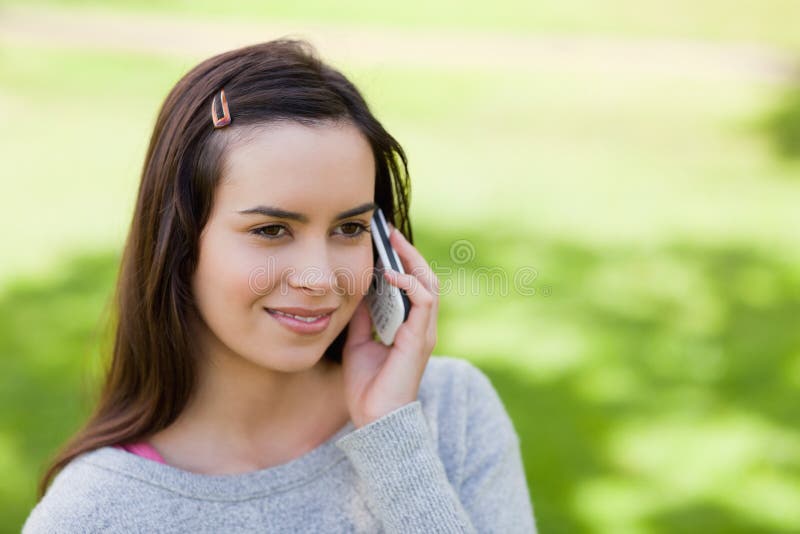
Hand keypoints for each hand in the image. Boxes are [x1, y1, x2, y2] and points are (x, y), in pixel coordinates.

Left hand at [341, 224, 439, 427]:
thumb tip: (356, 289)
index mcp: (409, 325)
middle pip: (423, 277)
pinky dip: (410, 284)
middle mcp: (421, 325)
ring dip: (410, 260)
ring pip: (428, 284)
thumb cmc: (368, 385)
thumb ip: (362, 316)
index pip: (411, 283)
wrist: (375, 420)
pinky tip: (392, 273)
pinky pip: (423, 302)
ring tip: (392, 240)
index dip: (399, 260)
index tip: (382, 238)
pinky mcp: (421, 339)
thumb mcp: (358, 341)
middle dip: (406, 252)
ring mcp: (424, 331)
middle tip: (386, 230)